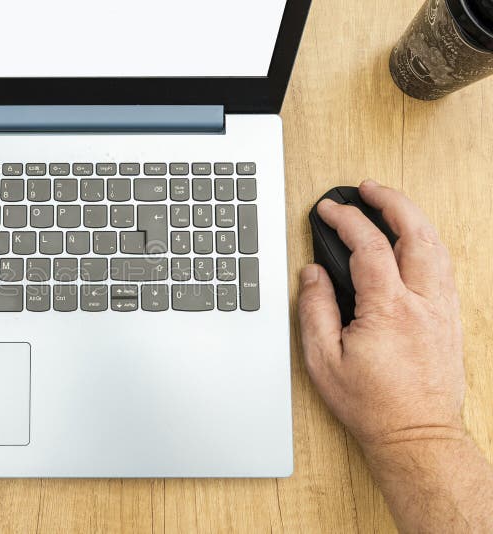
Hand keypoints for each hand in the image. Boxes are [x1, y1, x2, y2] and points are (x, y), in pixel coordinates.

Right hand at [298, 180, 465, 452]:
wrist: (416, 435)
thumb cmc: (371, 404)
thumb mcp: (323, 359)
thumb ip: (315, 309)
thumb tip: (313, 274)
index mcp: (389, 310)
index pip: (369, 246)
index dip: (346, 219)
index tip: (328, 209)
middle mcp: (423, 303)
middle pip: (416, 232)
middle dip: (391, 201)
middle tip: (368, 187)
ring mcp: (442, 309)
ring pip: (436, 246)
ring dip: (413, 217)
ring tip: (390, 204)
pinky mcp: (450, 319)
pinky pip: (442, 266)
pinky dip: (426, 241)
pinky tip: (412, 240)